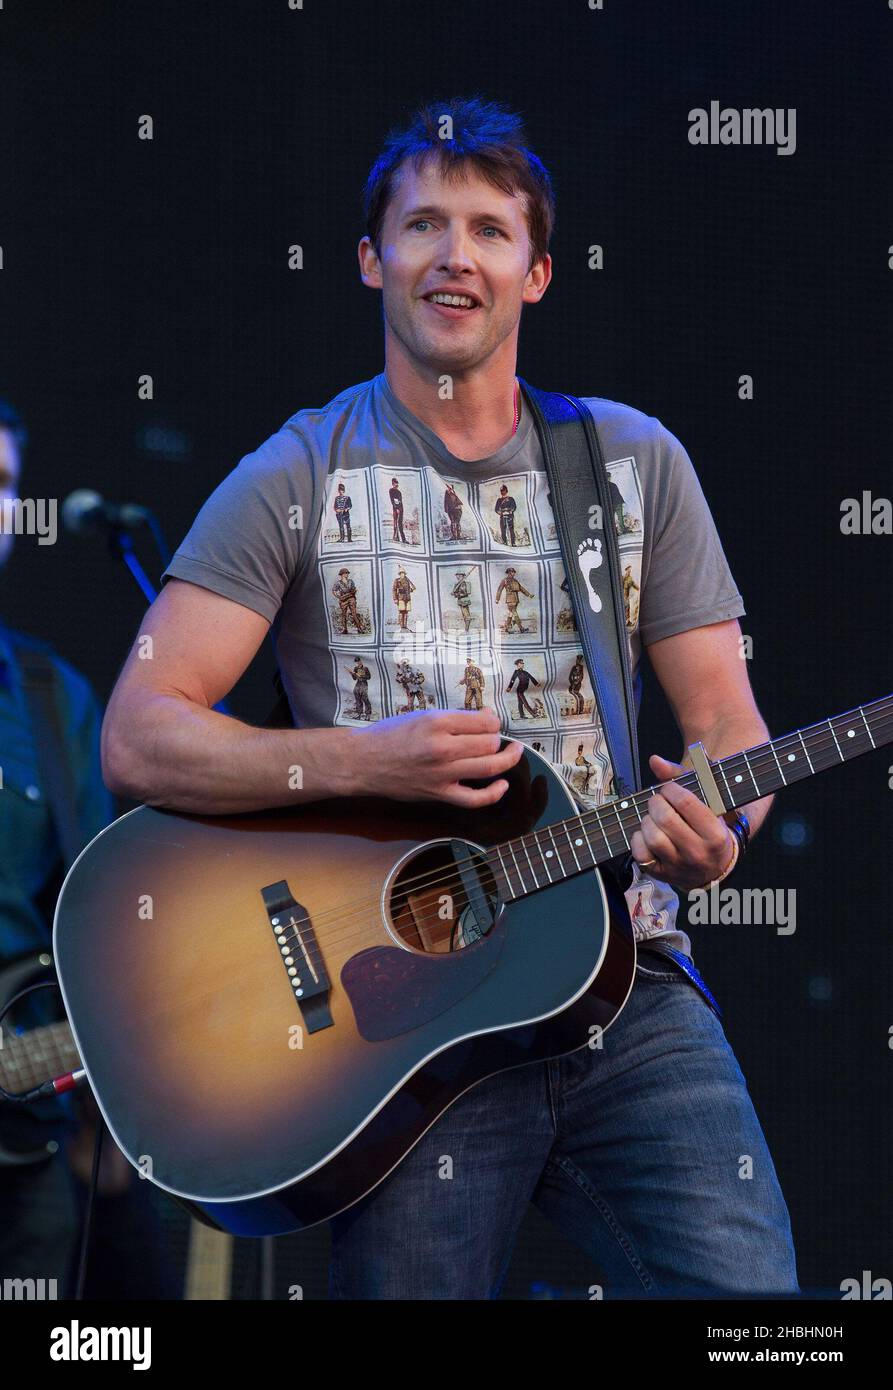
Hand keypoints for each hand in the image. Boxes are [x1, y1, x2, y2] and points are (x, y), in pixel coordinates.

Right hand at [352, 707, 523, 807]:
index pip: (484, 721)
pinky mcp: (439, 793)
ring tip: (513, 754)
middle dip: (498, 739)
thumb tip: (486, 716)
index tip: (490, 721)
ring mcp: (442, 773)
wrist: (363, 762)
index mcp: (437, 722)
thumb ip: (455, 718)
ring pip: (489, 767)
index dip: (493, 720)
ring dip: (506, 760)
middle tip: (493, 737)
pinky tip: (502, 785)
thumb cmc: (390, 735)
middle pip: (490, 743)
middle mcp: (442, 747)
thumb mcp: (421, 715)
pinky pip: (475, 799)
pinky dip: (494, 793)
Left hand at [629, 753, 733, 890]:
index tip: (669, 789)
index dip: (671, 789)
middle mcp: (698, 853)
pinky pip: (640, 854)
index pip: (685, 803)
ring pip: (652, 836)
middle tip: (658, 802)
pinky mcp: (662, 874)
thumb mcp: (707, 801)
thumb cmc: (709, 827)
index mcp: (715, 834)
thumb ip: (681, 777)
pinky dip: (638, 840)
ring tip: (653, 818)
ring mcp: (679, 866)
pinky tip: (646, 834)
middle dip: (656, 803)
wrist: (714, 867)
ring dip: (647, 821)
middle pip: (665, 818)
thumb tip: (655, 761)